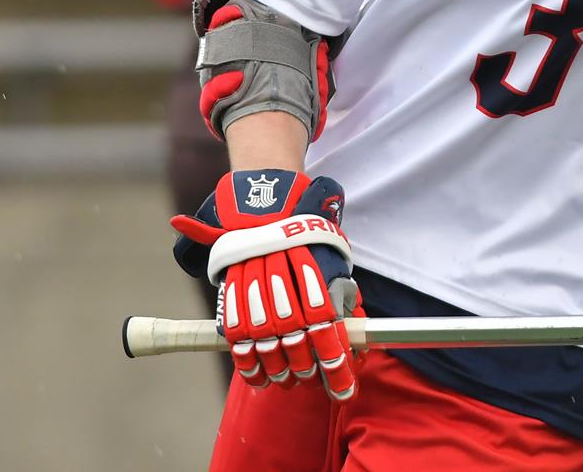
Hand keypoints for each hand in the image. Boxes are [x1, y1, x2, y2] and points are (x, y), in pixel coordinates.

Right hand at [171, 169, 360, 398]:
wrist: (266, 194)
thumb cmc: (305, 227)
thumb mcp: (330, 250)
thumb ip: (339, 288)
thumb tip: (352, 327)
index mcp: (308, 263)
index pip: (323, 322)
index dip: (333, 359)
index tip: (343, 387)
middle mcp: (278, 272)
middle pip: (291, 332)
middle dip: (303, 364)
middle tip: (310, 380)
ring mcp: (250, 277)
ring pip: (262, 334)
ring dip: (275, 365)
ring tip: (285, 381)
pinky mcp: (230, 282)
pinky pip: (234, 327)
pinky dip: (244, 356)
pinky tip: (255, 375)